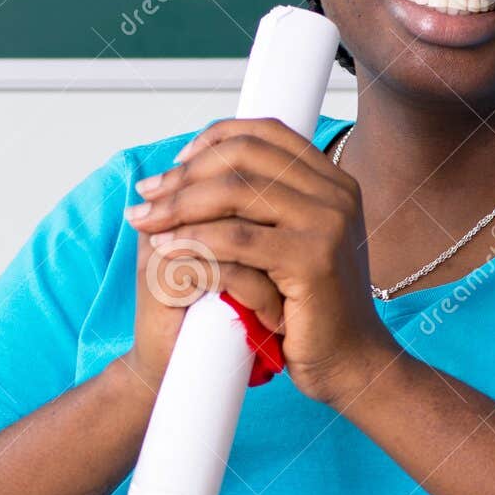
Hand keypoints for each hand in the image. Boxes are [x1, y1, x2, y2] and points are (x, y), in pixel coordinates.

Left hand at [123, 117, 399, 407]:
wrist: (348, 362)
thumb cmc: (310, 308)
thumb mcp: (291, 241)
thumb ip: (264, 203)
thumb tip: (197, 164)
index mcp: (332, 181)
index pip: (265, 131)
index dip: (213, 137)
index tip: (175, 162)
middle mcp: (335, 194)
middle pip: (243, 157)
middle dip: (185, 173)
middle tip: (147, 195)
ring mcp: (327, 224)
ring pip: (234, 192)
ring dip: (178, 205)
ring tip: (145, 221)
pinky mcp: (312, 260)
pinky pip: (236, 239)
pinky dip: (192, 240)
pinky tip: (165, 249)